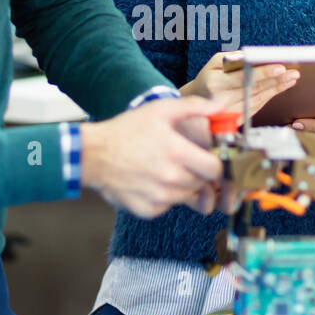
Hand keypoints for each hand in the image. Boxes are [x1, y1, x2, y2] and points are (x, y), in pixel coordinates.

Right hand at [80, 96, 223, 218]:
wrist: (92, 155)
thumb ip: (195, 107)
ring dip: (183, 185)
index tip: (208, 158)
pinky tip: (152, 181)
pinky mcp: (148, 210)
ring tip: (164, 168)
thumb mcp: (160, 110)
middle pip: (203, 183)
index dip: (216, 164)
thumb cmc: (126, 131)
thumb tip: (222, 105)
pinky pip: (169, 207)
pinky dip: (165, 197)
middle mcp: (170, 178)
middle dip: (198, 173)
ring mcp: (159, 198)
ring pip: (187, 196)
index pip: (216, 169)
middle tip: (181, 160)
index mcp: (177, 153)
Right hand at [179, 51, 299, 115]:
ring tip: (292, 78)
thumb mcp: (214, 63)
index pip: (244, 78)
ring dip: (277, 89)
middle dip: (276, 81)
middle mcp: (223, 101)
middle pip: (255, 89)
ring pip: (259, 99)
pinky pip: (257, 107)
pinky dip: (270, 96)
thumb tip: (251, 58)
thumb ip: (232, 59)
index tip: (280, 68)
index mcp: (216, 84)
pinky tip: (281, 88)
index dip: (263, 73)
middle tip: (293, 73)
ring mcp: (230, 113)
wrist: (197, 100)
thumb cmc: (208, 77)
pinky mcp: (236, 119)